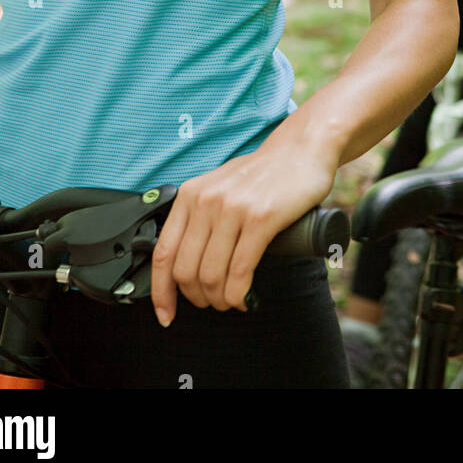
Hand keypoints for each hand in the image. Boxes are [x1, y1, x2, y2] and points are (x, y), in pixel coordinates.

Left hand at [149, 144, 337, 324]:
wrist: (301, 149)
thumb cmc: (263, 174)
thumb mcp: (219, 188)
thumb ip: (200, 217)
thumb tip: (186, 264)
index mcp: (190, 195)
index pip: (163, 253)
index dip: (161, 292)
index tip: (166, 314)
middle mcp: (206, 201)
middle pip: (185, 271)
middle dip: (197, 298)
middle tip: (214, 302)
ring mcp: (232, 209)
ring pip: (211, 275)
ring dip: (220, 299)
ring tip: (231, 300)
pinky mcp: (260, 218)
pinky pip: (240, 270)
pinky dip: (239, 294)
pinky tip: (246, 298)